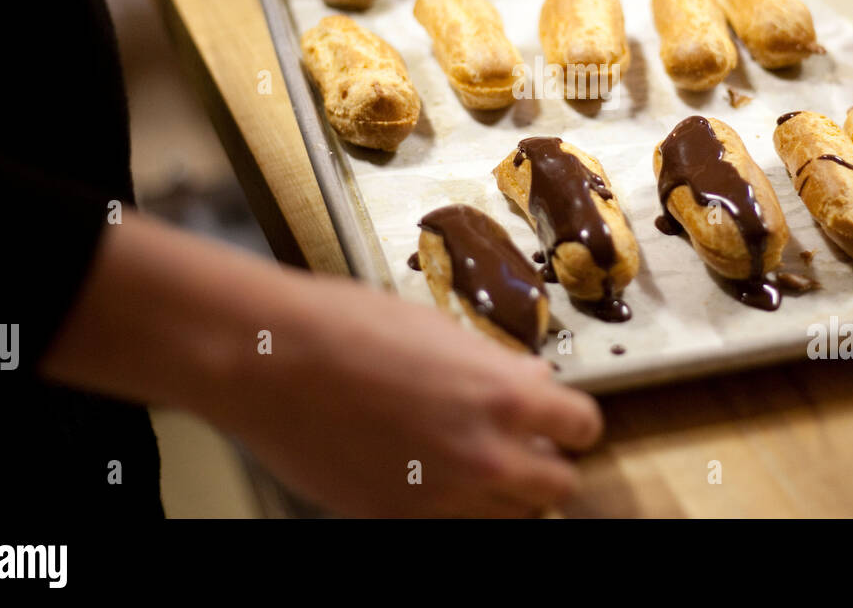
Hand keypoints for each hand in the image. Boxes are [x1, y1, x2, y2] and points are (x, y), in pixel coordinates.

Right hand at [43, 213, 600, 516]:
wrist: (269, 358)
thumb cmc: (347, 327)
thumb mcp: (442, 330)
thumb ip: (496, 367)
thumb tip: (531, 384)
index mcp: (507, 396)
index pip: (583, 428)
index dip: (571, 421)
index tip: (558, 418)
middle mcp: (485, 457)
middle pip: (556, 488)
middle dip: (544, 465)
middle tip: (523, 447)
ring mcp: (441, 498)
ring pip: (508, 518)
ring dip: (501, 494)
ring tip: (470, 461)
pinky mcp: (394, 520)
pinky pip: (448, 526)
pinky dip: (448, 509)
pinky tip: (424, 475)